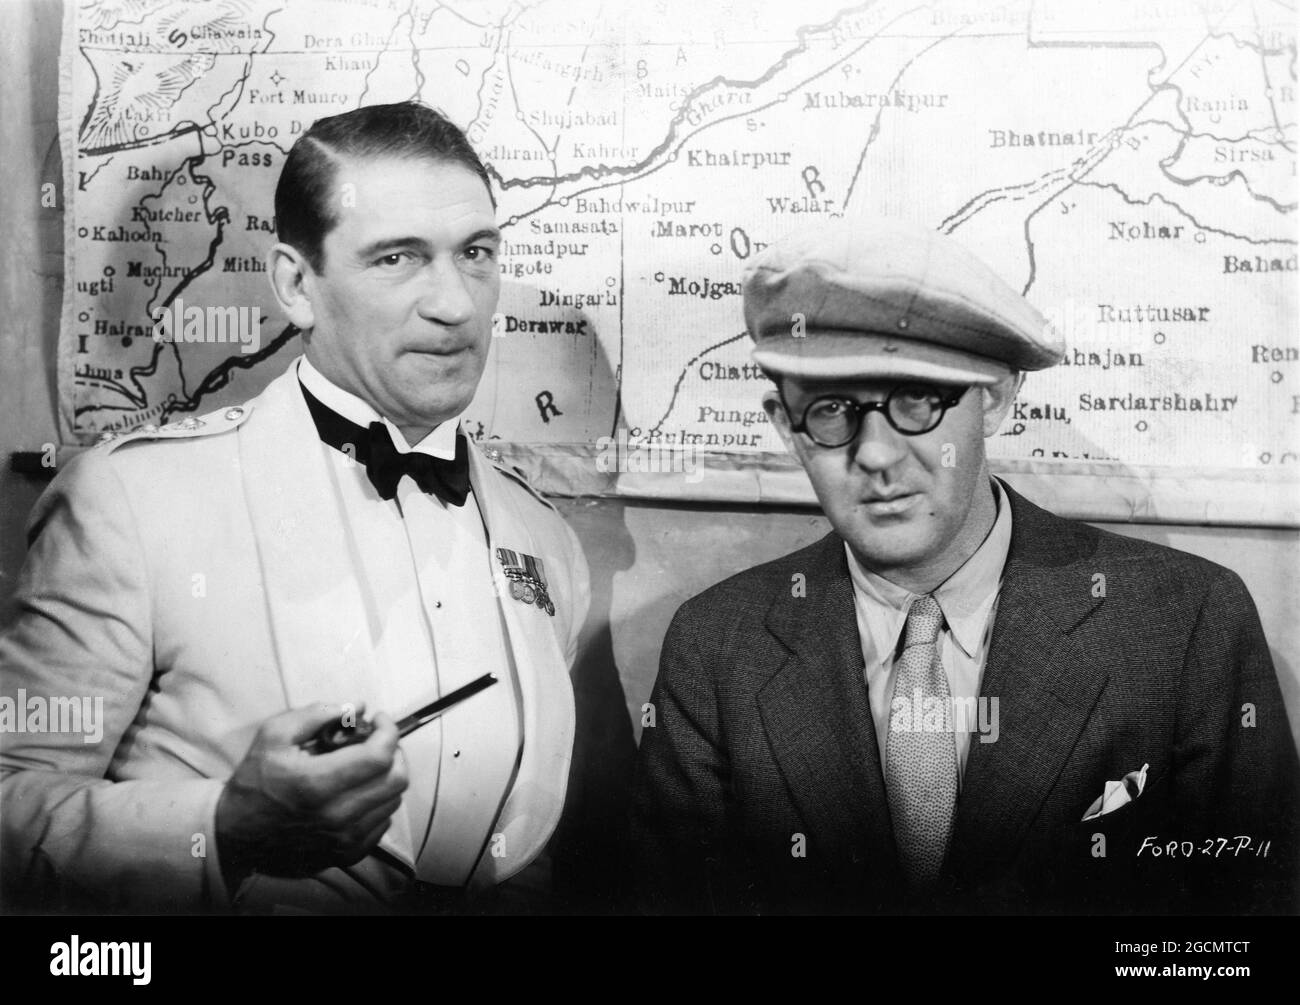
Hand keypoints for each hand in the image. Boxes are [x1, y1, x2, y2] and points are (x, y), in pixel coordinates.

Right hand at [215, 703, 407, 889]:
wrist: (235, 835)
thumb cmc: (254, 782)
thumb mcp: (274, 735)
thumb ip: (317, 714)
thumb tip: (357, 706)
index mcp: (316, 783)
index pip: (379, 755)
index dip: (388, 730)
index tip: (378, 720)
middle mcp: (336, 815)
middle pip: (396, 779)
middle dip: (394, 751)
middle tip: (377, 741)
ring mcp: (343, 839)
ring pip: (393, 801)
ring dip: (387, 776)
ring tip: (367, 765)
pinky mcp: (346, 854)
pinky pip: (383, 824)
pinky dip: (379, 802)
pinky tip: (359, 792)